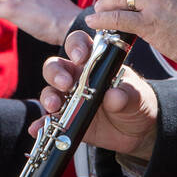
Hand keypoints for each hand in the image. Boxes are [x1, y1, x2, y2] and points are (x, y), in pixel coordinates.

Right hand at [31, 31, 159, 160]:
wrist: (139, 131)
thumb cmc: (138, 103)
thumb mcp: (138, 97)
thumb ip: (127, 94)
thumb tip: (114, 95)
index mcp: (95, 63)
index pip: (79, 45)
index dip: (76, 46)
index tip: (80, 57)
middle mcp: (77, 77)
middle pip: (55, 66)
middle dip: (56, 73)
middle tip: (66, 84)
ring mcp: (70, 99)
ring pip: (49, 91)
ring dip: (48, 97)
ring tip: (54, 106)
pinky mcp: (66, 119)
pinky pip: (49, 120)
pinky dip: (41, 123)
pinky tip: (38, 128)